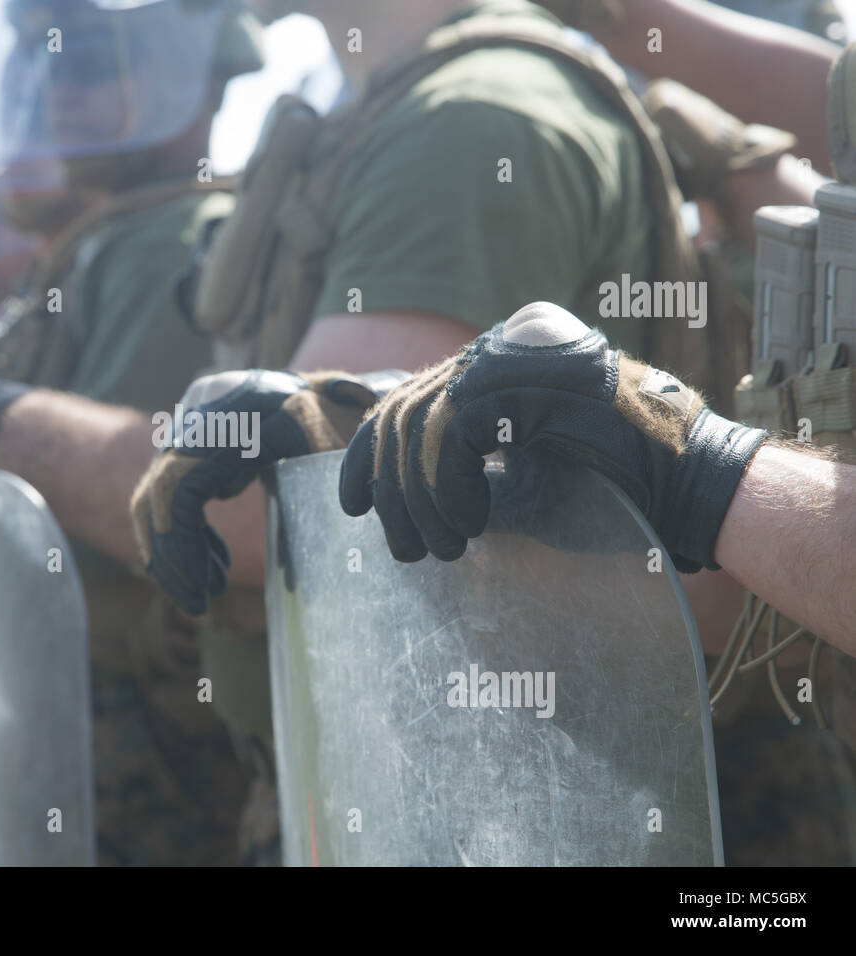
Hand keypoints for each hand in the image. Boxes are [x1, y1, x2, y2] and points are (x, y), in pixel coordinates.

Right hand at [131, 368, 404, 614]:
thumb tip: (297, 539)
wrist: (331, 391)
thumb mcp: (331, 447)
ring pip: (158, 500)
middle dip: (172, 557)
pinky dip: (189, 535)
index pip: (176, 487)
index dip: (180, 543)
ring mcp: (189, 434)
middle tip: (198, 606)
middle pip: (156, 498)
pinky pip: (173, 496)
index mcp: (226, 421)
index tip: (203, 591)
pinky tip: (215, 567)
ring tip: (209, 593)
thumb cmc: (338, 420)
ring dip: (176, 551)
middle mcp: (196, 421)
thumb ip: (311, 485)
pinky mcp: (193, 450)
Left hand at [338, 301, 765, 571]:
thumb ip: (463, 468)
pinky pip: (447, 435)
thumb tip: (393, 495)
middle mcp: (500, 342)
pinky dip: (448, 490)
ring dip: (419, 501)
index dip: (370, 457)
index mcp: (499, 357)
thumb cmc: (613, 487)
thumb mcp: (520, 476)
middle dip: (389, 489)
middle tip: (401, 549)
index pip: (408, 398)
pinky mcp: (523, 377)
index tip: (355, 508)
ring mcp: (513, 352)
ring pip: (417, 426)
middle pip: (402, 411)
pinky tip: (473, 525)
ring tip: (443, 549)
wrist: (693, 484)